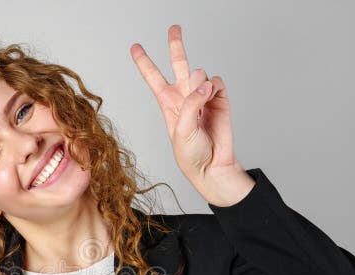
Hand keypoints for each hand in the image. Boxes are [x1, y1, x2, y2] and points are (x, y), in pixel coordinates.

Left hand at [130, 24, 254, 205]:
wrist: (213, 166)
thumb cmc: (191, 155)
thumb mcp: (181, 130)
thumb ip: (191, 104)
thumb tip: (205, 85)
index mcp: (168, 104)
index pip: (153, 78)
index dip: (144, 62)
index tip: (135, 47)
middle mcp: (184, 96)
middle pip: (178, 64)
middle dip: (176, 45)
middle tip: (174, 27)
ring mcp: (202, 96)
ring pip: (199, 72)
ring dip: (199, 81)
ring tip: (201, 98)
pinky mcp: (220, 99)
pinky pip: (216, 81)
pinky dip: (214, 87)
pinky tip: (212, 97)